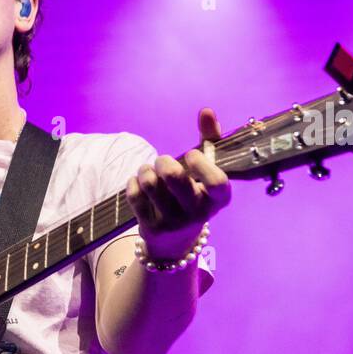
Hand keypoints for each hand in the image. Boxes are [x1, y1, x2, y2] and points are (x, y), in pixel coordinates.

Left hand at [125, 107, 231, 260]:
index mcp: (218, 199)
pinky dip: (134, 182)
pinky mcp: (151, 227)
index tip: (191, 155)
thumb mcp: (206, 172)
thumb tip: (206, 110)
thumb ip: (210, 140)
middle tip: (163, 160)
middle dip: (164, 161)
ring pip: (150, 184)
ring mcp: (174, 222)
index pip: (217, 182)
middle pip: (174, 178)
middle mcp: (199, 213)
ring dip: (145, 169)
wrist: (175, 242)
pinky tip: (139, 183)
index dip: (201, 164)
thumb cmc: (194, 194)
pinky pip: (134, 194)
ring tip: (148, 169)